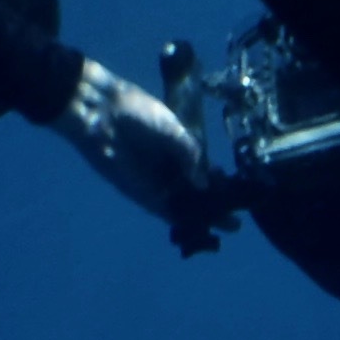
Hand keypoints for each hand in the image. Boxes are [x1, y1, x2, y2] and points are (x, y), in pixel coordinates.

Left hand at [51, 53, 225, 232]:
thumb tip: (204, 183)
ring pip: (183, 206)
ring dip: (202, 218)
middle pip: (196, 194)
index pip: (202, 172)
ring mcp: (156, 183)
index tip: (235, 192)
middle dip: (215, 207)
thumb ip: (190, 154)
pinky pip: (164, 210)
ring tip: (226, 226)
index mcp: (177, 150)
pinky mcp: (141, 193)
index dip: (218, 183)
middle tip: (235, 223)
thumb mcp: (173, 129)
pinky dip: (181, 219)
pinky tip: (199, 225)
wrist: (104, 114)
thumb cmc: (138, 112)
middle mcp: (168, 169)